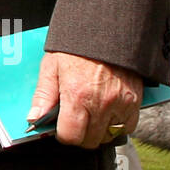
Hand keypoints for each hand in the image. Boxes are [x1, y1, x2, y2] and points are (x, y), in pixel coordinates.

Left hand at [28, 51, 142, 148]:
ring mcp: (120, 104)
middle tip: (75, 121)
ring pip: (108, 136)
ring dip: (98, 132)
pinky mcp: (135, 101)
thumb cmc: (78, 46)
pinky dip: (117, 125)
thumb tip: (34, 118)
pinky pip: (127, 127)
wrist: (108, 28)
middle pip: (90, 141)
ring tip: (91, 115)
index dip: (63, 135)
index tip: (61, 127)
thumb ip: (43, 95)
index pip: (71, 136)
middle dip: (79, 135)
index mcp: (77, 95)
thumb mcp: (52, 65)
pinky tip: (107, 113)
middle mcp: (100, 104)